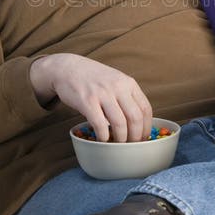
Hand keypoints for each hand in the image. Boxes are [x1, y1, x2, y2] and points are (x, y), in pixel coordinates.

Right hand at [29, 53, 151, 142]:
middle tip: (131, 146)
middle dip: (135, 137)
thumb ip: (126, 96)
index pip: (145, 109)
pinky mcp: (87, 101)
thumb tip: (137, 123)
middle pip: (135, 118)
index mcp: (128, 83)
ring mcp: (102, 94)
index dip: (146, 127)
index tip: (143, 138)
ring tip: (117, 145)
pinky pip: (100, 124)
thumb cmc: (92, 78)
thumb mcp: (115, 81)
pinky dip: (103, 136)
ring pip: (120, 123)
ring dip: (120, 139)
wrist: (67, 68)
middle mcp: (118, 87)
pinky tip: (102, 139)